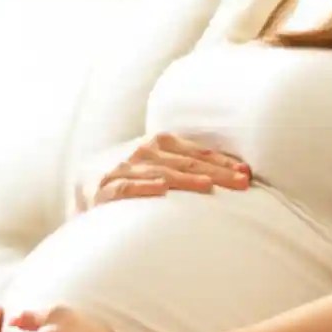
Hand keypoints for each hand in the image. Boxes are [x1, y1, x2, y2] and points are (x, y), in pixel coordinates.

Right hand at [88, 132, 251, 208]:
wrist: (85, 186)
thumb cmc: (133, 177)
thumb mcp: (159, 164)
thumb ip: (190, 165)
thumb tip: (241, 173)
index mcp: (159, 142)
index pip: (197, 152)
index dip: (223, 162)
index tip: (246, 174)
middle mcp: (142, 151)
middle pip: (186, 162)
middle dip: (216, 173)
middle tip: (241, 183)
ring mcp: (122, 168)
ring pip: (160, 173)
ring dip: (185, 179)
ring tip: (207, 186)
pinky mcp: (104, 189)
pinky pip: (126, 188)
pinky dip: (143, 187)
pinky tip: (161, 189)